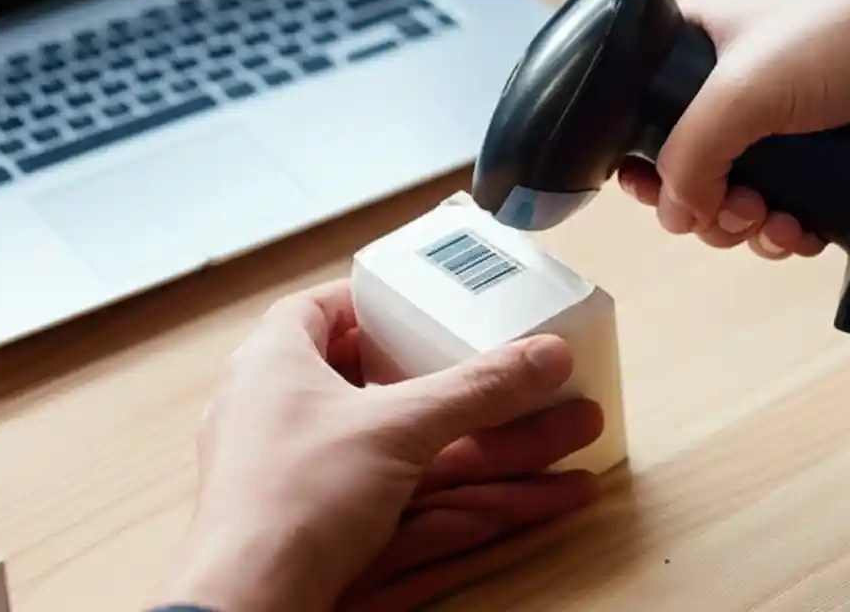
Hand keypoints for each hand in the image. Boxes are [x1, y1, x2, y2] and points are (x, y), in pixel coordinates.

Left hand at [159, 279, 602, 611]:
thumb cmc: (291, 500)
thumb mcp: (397, 425)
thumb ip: (476, 389)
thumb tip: (546, 354)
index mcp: (276, 365)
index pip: (320, 312)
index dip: (373, 307)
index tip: (426, 306)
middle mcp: (288, 420)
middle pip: (396, 394)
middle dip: (481, 395)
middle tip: (535, 383)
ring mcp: (314, 488)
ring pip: (422, 461)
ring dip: (499, 454)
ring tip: (573, 439)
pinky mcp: (338, 542)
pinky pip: (418, 512)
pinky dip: (476, 506)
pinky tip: (543, 500)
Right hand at [619, 0, 849, 258]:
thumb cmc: (841, 33)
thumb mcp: (741, 92)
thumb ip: (691, 157)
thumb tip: (675, 217)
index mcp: (693, 40)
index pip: (643, 117)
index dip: (647, 168)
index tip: (665, 200)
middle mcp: (727, 76)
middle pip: (692, 168)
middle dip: (714, 207)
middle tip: (742, 215)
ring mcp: (775, 111)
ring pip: (739, 191)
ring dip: (753, 226)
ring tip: (782, 230)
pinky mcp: (818, 141)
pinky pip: (785, 198)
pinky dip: (789, 224)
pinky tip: (805, 233)